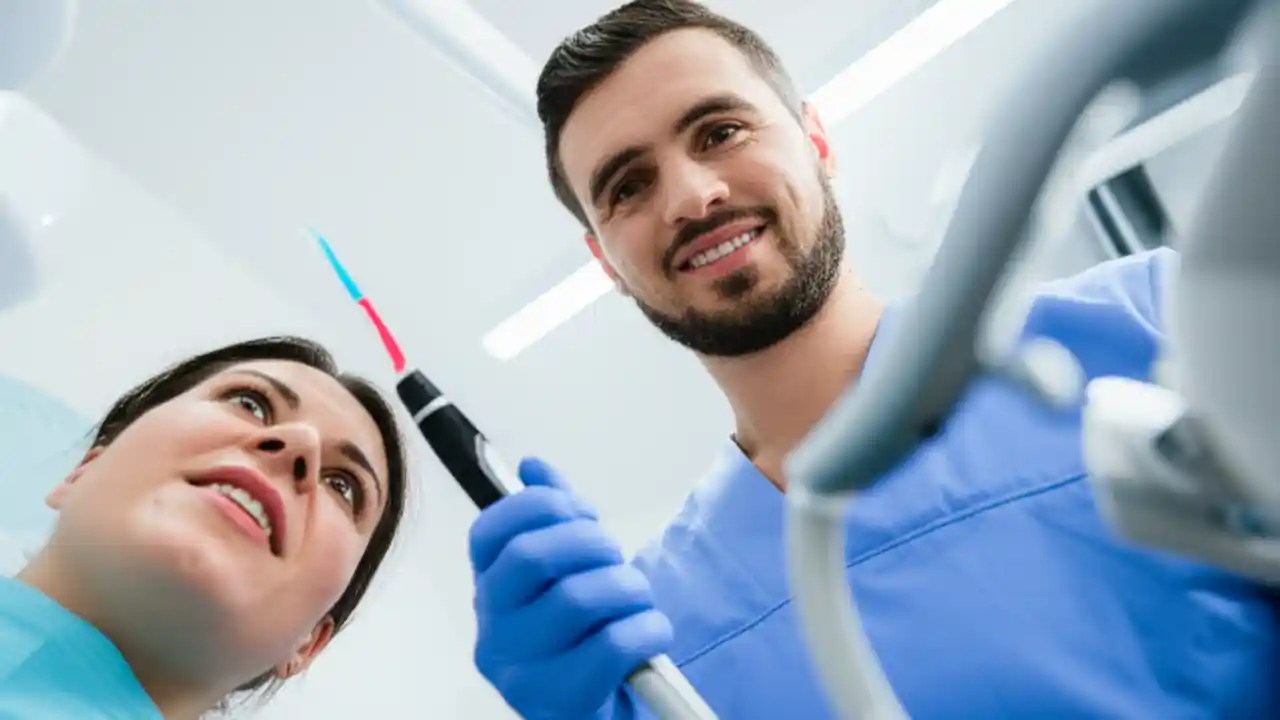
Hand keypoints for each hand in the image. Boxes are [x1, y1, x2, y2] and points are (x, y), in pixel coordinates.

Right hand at [469, 457, 672, 719]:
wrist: (596, 714)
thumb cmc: (584, 638)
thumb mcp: (565, 573)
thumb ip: (553, 518)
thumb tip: (533, 466)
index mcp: (489, 591)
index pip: (489, 531)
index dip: (539, 506)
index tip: (579, 512)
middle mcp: (493, 632)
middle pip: (532, 556)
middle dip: (590, 542)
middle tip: (616, 556)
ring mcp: (521, 672)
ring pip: (576, 598)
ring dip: (627, 586)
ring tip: (639, 598)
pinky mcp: (560, 702)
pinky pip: (612, 645)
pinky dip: (647, 627)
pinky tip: (651, 632)